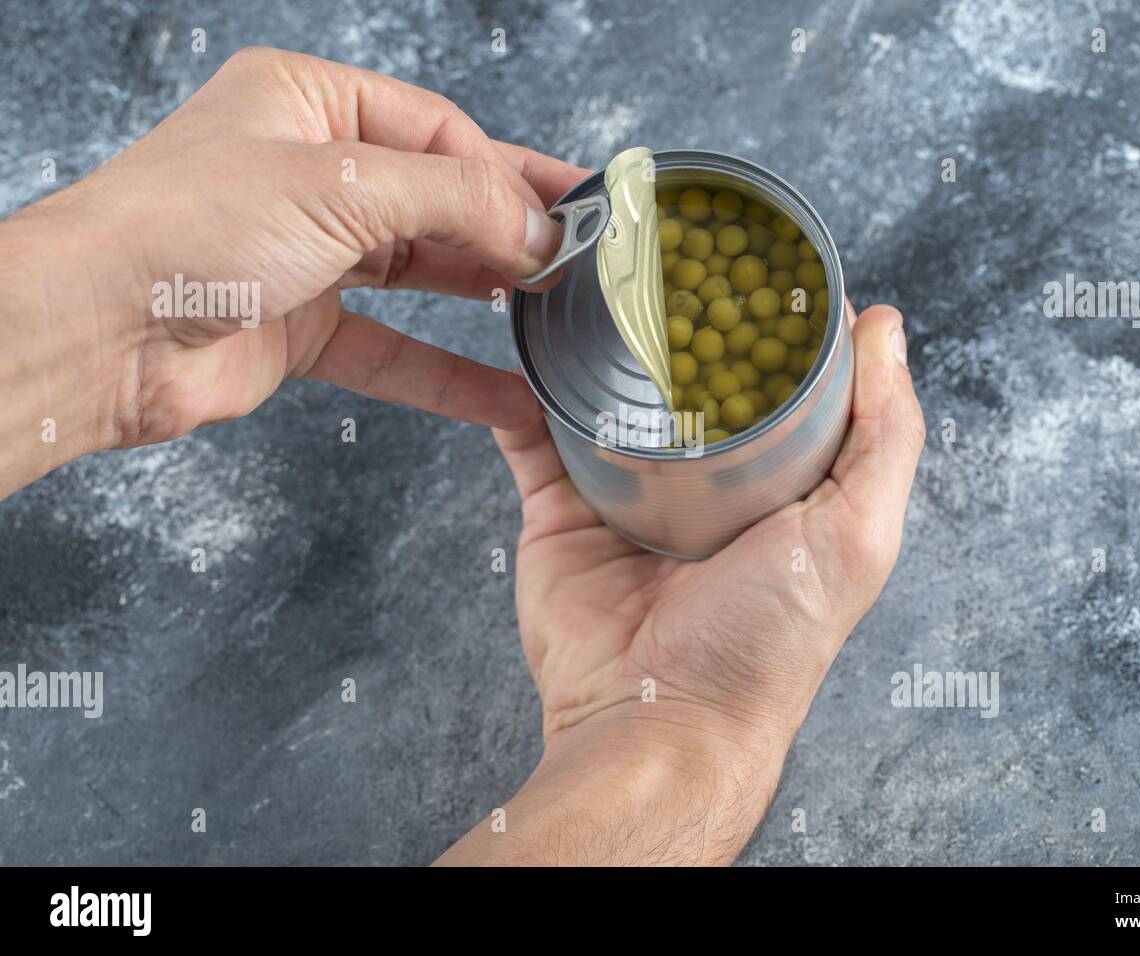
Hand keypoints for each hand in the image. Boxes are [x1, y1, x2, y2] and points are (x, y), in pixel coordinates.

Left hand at [0, 46, 586, 497]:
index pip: (439, 129)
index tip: (560, 223)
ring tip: (555, 315)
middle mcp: (312, 173)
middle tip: (579, 261)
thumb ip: (452, 199)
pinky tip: (506, 396)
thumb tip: (537, 228)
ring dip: (487, 297)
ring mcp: (309, 252)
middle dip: (507, 231)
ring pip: (421, 272)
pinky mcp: (304, 326)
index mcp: (309, 104)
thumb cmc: (187, 230)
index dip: (504, 175)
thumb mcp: (339, 186)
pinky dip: (449, 375)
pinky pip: (394, 347)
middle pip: (437, 197)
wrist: (99, 334)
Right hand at [437, 303, 924, 864]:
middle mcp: (709, 481)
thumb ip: (884, 436)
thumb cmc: (766, 645)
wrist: (654, 723)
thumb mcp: (855, 536)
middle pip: (690, 376)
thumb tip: (887, 329)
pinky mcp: (560, 508)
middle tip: (662, 246)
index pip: (785, 379)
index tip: (763, 251)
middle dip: (677, 315)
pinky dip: (520, 387)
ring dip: (598, 341)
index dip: (777, 318)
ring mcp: (629, 492)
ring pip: (610, 393)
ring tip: (588, 273)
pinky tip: (519, 334)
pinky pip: (533, 434)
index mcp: (784, 482)